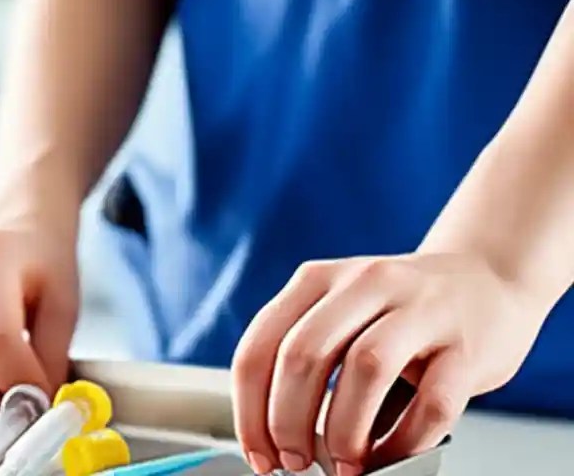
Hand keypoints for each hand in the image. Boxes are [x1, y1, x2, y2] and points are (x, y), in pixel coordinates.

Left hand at [232, 252, 548, 475]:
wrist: (489, 279)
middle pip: (303, 355)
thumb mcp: (341, 312)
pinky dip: (404, 440)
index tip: (256, 450)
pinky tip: (390, 456)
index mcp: (317, 279)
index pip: (260, 345)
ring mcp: (419, 309)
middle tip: (293, 462)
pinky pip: (431, 402)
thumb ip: (308, 359)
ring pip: (364, 369)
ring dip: (343, 431)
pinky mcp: (466, 347)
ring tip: (342, 466)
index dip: (249, 409)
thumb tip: (275, 437)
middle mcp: (364, 284)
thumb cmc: (402, 310)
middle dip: (287, 422)